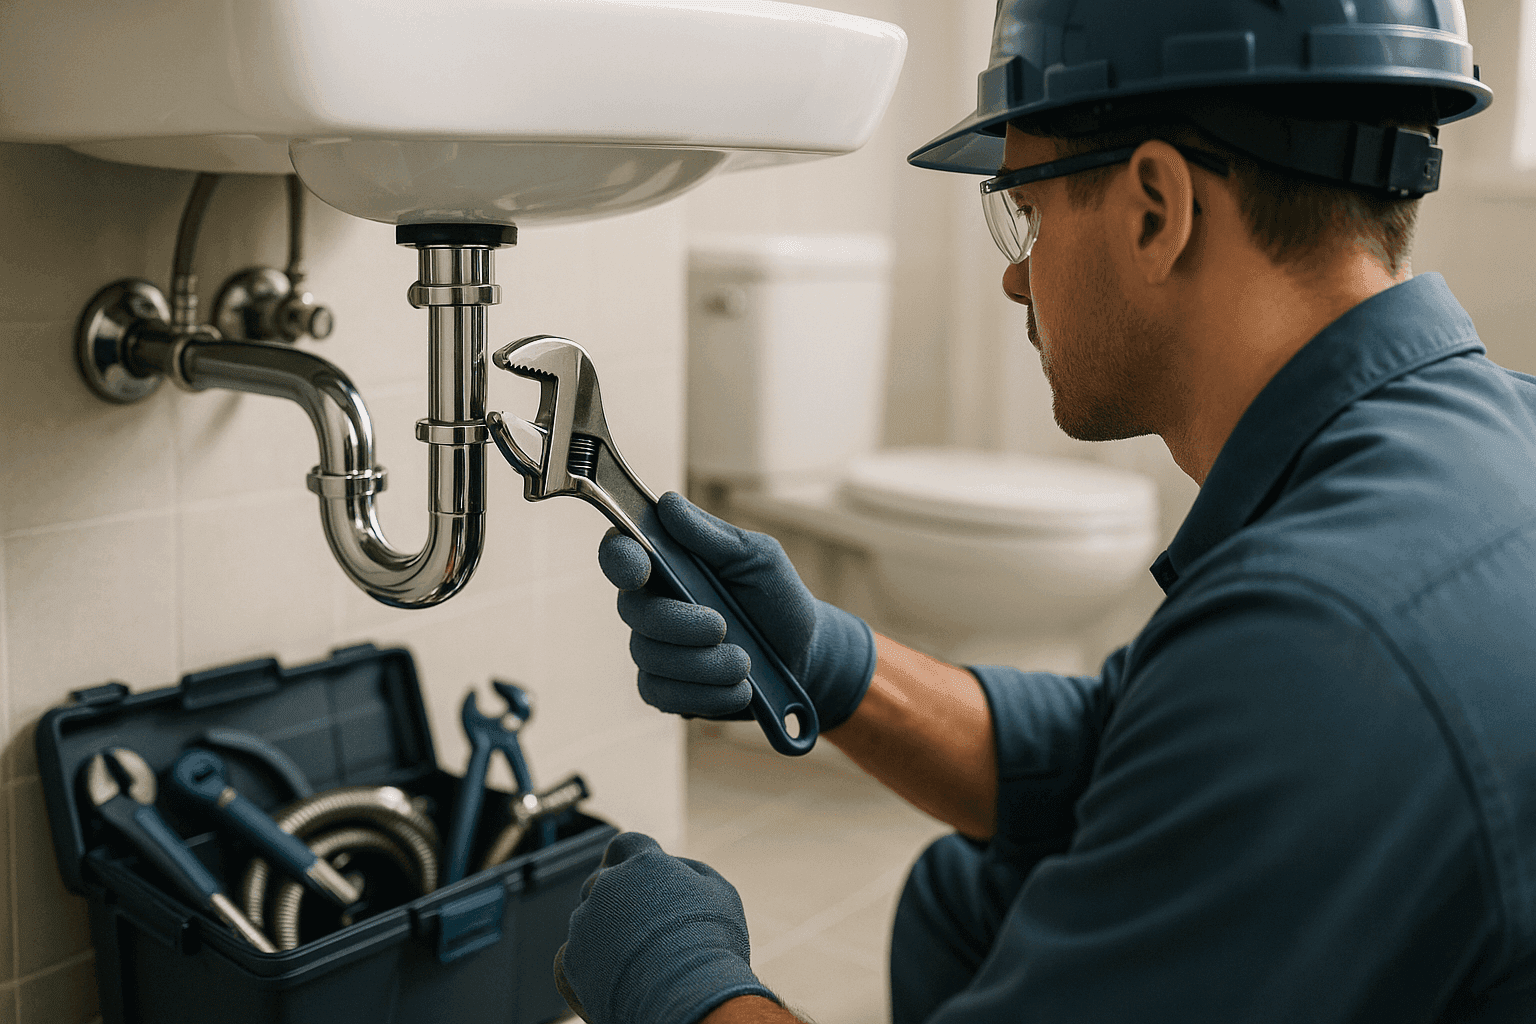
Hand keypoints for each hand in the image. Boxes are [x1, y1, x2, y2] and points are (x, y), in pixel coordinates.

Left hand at [554, 832, 776, 1023]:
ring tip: (636, 961)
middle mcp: (607, 886)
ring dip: (604, 932)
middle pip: (603, 882)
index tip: (645, 878)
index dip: (635, 859)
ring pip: (587, 919)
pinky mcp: (569, 960)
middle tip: (643, 927)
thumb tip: (673, 868)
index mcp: (643, 863)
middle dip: (618, 898)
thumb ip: (692, 871)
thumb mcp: (720, 893)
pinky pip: (571, 955)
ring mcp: (584, 922)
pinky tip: (612, 978)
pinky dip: (587, 964)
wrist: (686, 996)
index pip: (627, 845)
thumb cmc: (711, 943)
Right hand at [597, 492, 876, 727]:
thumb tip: (667, 503)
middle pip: (634, 612)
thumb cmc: (777, 599)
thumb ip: (713, 536)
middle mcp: (652, 604)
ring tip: (746, 662)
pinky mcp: (665, 689)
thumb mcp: (758, 559)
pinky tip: (739, 688)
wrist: (804, 658)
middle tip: (722, 627)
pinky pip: (662, 694)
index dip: (619, 559)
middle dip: (679, 623)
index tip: (640, 570)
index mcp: (668, 564)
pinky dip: (706, 693)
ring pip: (650, 657)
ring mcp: (654, 649)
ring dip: (703, 663)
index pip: (620, 554)